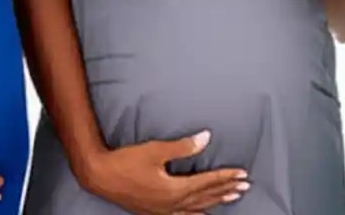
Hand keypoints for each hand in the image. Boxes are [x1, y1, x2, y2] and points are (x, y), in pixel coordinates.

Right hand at [81, 130, 250, 214]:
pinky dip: (195, 214)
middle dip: (226, 191)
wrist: (100, 176)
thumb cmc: (126, 161)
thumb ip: (183, 146)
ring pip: (196, 208)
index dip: (226, 177)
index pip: (207, 182)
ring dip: (215, 202)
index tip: (242, 174)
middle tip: (244, 187)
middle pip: (205, 197)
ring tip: (232, 198)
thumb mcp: (155, 150)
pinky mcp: (154, 211)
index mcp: (174, 189)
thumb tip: (206, 137)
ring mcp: (163, 210)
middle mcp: (172, 204)